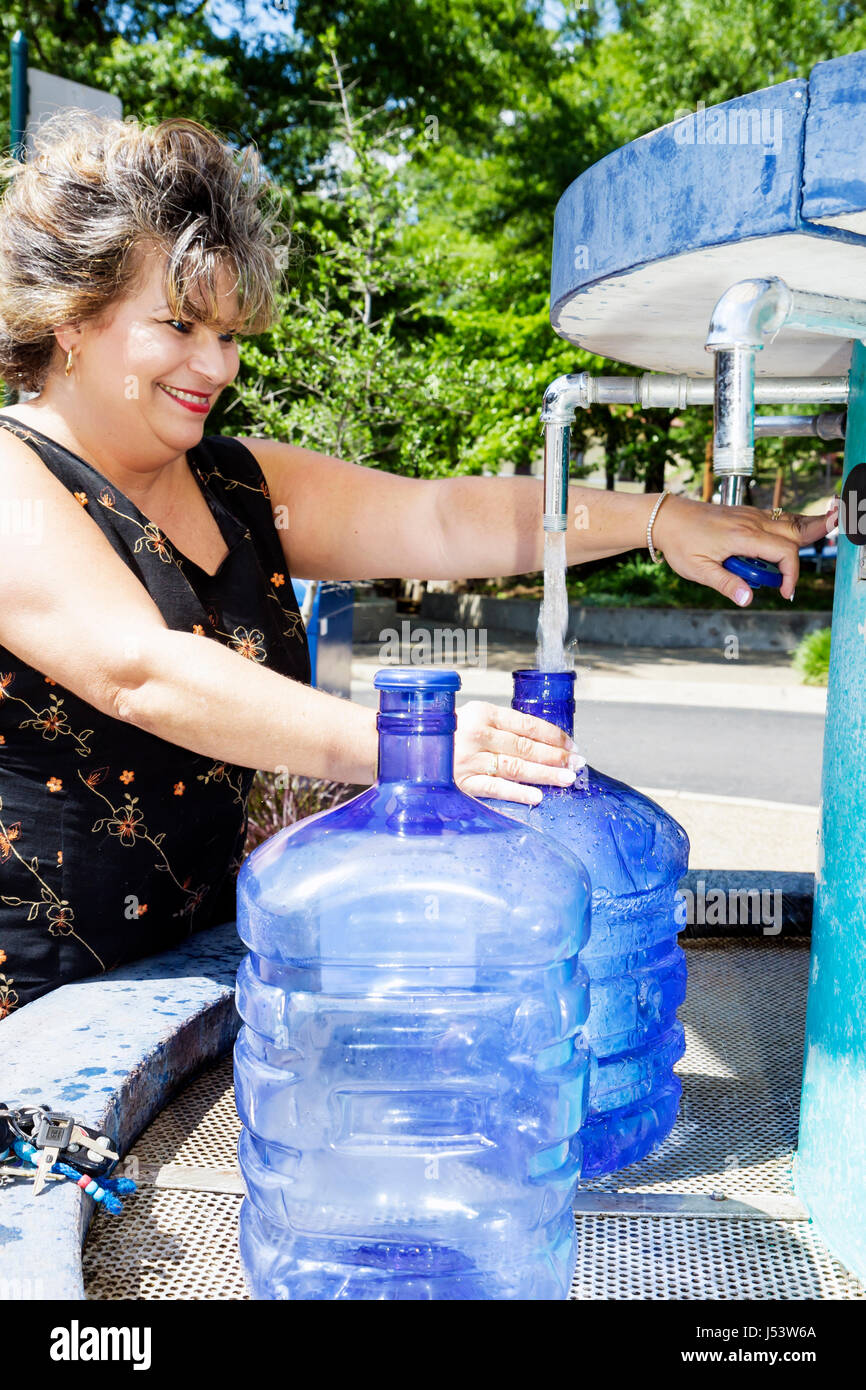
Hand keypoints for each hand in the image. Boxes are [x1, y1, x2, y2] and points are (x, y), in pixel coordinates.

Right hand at [453, 700, 583, 804]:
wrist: (408, 749)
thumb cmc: (449, 735)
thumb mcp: (473, 719)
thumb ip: (502, 728)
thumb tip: (544, 743)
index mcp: (482, 713)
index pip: (526, 724)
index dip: (553, 735)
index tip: (572, 744)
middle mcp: (476, 734)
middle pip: (525, 746)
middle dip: (556, 756)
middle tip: (577, 763)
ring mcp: (469, 760)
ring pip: (515, 767)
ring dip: (544, 774)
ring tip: (566, 778)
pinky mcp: (462, 783)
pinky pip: (495, 789)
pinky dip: (517, 793)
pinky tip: (536, 797)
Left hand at [652, 494, 835, 604]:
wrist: (667, 517)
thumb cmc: (680, 542)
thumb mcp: (699, 570)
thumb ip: (726, 584)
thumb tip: (748, 600)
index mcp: (742, 536)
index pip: (784, 552)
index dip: (791, 574)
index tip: (783, 592)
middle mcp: (751, 521)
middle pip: (796, 531)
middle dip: (815, 540)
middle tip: (820, 557)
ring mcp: (750, 515)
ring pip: (789, 521)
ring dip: (806, 532)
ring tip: (824, 534)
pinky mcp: (746, 514)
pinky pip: (777, 519)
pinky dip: (789, 529)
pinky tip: (793, 540)